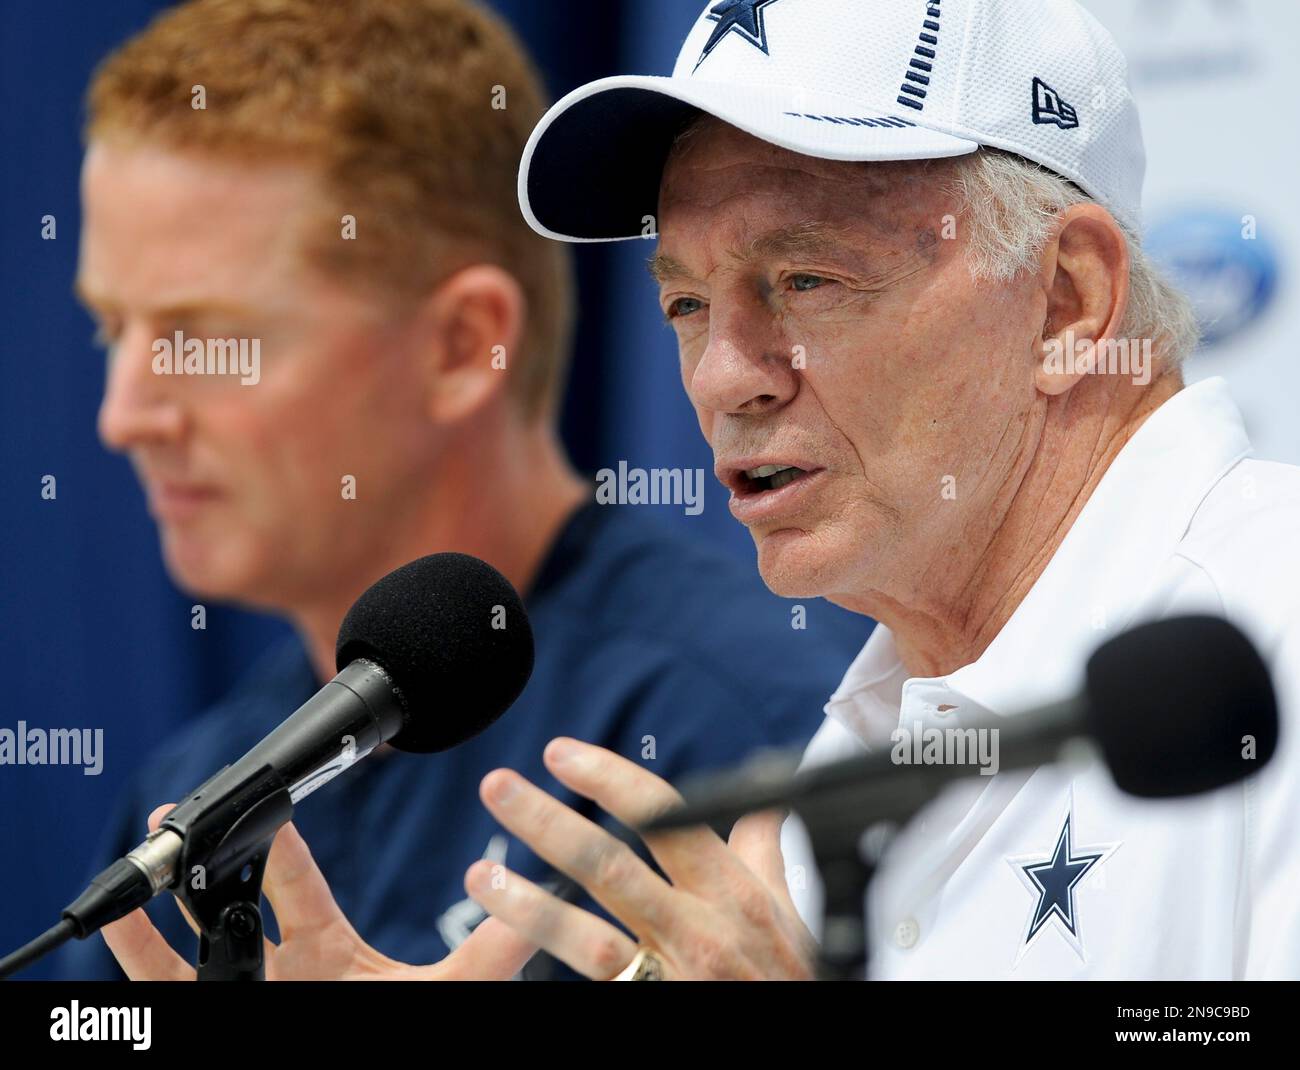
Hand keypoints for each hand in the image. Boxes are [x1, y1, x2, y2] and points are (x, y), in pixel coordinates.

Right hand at [102, 805, 534, 979]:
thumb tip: (541, 900)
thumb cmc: (407, 1043)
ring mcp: (248, 993)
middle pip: (237, 897)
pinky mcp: (218, 1019)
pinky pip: (165, 990)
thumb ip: (489, 950)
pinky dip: (137, 956)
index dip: (280, 837)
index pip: (299, 880)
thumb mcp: (447, 994)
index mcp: (329, 949)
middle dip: (216, 853)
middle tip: (186, 810)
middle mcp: (281, 968)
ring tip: (154, 846)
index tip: (268, 795)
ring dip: (172, 894)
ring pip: (196, 938)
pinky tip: (119, 921)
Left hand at [464, 738, 816, 979]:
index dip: (608, 779)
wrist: (804, 1045)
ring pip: (586, 934)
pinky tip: (507, 941)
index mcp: (731, 892)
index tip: (561, 753)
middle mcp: (699, 929)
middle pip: (610, 863)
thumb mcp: (787, 911)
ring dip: (526, 900)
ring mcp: (671, 975)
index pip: (664, 815)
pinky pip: (589, 980)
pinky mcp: (650, 1009)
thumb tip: (761, 801)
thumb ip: (762, 853)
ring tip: (480, 872)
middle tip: (498, 786)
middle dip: (547, 821)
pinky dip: (546, 958)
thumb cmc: (790, 978)